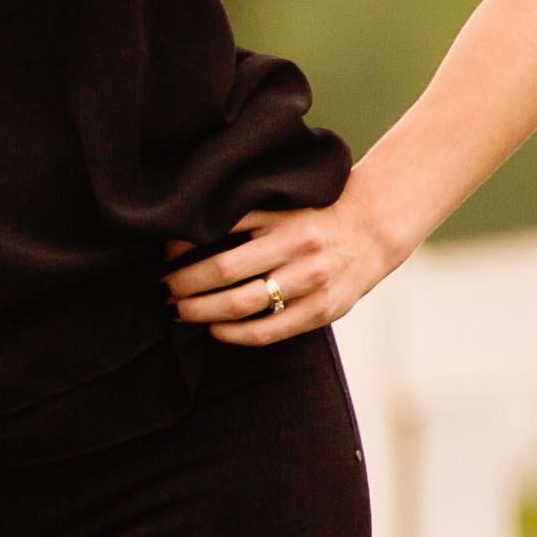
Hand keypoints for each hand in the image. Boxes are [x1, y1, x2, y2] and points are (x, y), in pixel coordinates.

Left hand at [170, 199, 397, 343]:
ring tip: (179, 310)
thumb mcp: (283, 203)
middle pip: (223, 270)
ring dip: (200, 310)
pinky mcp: (322, 310)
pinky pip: (267, 331)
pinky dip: (233, 334)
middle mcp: (299, 247)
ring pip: (241, 304)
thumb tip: (184, 235)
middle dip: (184, 283)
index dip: (183, 248)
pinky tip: (214, 329)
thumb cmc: (315, 214)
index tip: (162, 256)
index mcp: (285, 217)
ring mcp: (312, 282)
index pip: (219, 231)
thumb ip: (244, 215)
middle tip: (162, 288)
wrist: (373, 229)